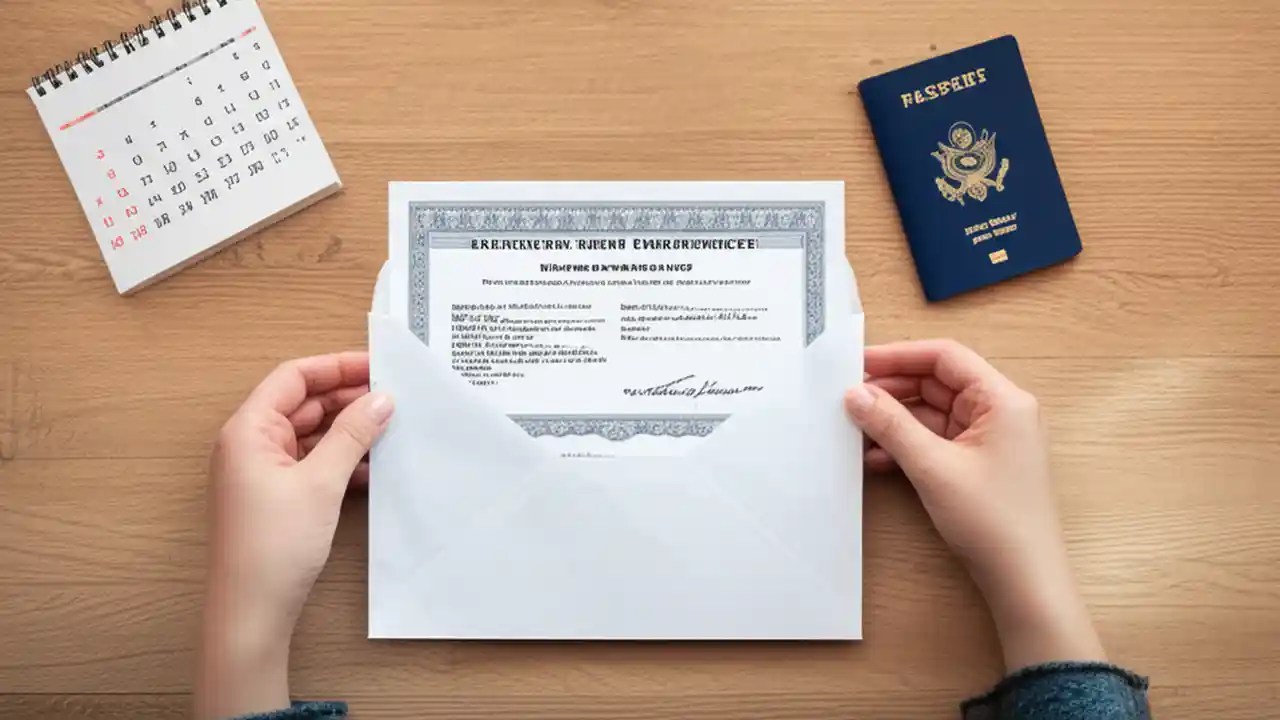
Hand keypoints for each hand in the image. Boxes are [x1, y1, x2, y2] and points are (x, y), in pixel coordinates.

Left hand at [195, 353, 392, 719]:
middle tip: (394, 396)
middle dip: (347, 398)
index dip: (336, 367)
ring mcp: (263, 472)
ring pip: (311, 434)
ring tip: (391, 428)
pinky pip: (313, 463)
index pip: (294, 377)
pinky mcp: (278, 498)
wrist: (251, 612)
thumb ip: (352, 435)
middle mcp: (250, 445)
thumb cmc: (272, 546)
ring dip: (348, 430)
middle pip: (303, 403)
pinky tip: (373, 466)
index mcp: (248, 430)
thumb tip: (382, 399)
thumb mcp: (320, 482)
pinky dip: (341, 459)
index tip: (378, 366)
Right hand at [844, 340, 1104, 670]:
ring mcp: (990, 440)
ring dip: (894, 420)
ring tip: (854, 430)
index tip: (857, 364)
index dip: (899, 356)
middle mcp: (1000, 412)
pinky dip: (906, 445)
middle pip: (937, 383)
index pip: (945, 358)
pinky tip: (875, 458)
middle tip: (848, 398)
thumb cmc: (992, 520)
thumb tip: (855, 394)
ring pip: (932, 414)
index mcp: (1003, 400)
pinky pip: (936, 441)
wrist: (1024, 580)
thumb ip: (891, 425)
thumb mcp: (933, 467)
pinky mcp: (978, 465)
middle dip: (891, 390)